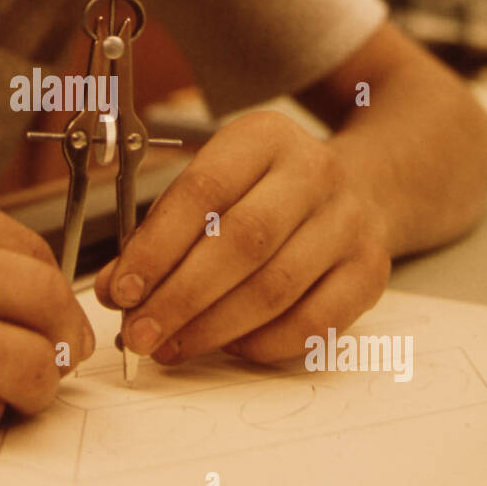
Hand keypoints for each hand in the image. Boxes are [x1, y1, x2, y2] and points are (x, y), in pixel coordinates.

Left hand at [94, 111, 390, 364]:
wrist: (363, 185)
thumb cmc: (265, 190)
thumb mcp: (212, 183)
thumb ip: (162, 232)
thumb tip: (115, 290)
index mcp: (264, 137)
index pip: (203, 193)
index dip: (156, 248)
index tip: (120, 291)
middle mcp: (314, 172)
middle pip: (242, 243)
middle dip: (181, 298)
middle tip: (139, 333)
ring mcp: (350, 222)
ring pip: (276, 288)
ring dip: (214, 329)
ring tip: (171, 347)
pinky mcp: (372, 270)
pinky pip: (316, 322)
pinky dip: (265, 344)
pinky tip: (230, 348)